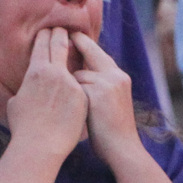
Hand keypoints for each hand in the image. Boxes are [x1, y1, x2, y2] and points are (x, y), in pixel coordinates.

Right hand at [6, 28, 87, 158]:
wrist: (41, 146)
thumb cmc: (23, 127)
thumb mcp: (16, 102)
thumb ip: (26, 89)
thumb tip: (27, 89)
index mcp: (35, 71)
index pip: (42, 44)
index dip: (46, 35)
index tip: (49, 29)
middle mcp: (55, 73)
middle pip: (60, 46)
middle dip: (61, 35)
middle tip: (63, 29)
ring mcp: (71, 84)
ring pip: (75, 65)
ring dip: (75, 58)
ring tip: (77, 52)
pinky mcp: (83, 96)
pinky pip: (82, 85)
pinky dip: (82, 82)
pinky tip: (87, 78)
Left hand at [70, 31, 137, 163]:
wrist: (122, 150)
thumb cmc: (111, 132)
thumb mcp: (110, 102)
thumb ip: (98, 86)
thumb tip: (77, 75)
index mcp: (119, 77)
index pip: (98, 54)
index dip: (84, 45)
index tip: (71, 36)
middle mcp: (115, 75)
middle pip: (90, 51)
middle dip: (75, 42)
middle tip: (60, 32)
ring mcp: (107, 83)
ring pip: (77, 74)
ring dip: (68, 84)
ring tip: (60, 93)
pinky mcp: (97, 94)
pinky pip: (73, 87)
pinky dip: (67, 96)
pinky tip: (62, 105)